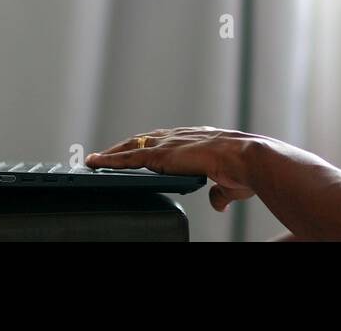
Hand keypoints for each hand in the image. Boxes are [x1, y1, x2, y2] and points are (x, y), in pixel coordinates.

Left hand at [86, 126, 261, 211]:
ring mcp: (168, 143)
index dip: (151, 144)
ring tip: (95, 159)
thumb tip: (217, 203)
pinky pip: (128, 158)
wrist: (245, 158)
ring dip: (112, 153)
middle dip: (125, 147)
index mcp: (198, 139)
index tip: (141, 148)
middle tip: (108, 154)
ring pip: (132, 146)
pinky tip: (94, 162)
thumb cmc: (243, 169)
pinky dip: (109, 159)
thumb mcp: (230, 184)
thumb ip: (220, 194)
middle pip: (144, 139)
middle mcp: (180, 136)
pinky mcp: (160, 155)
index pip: (167, 140)